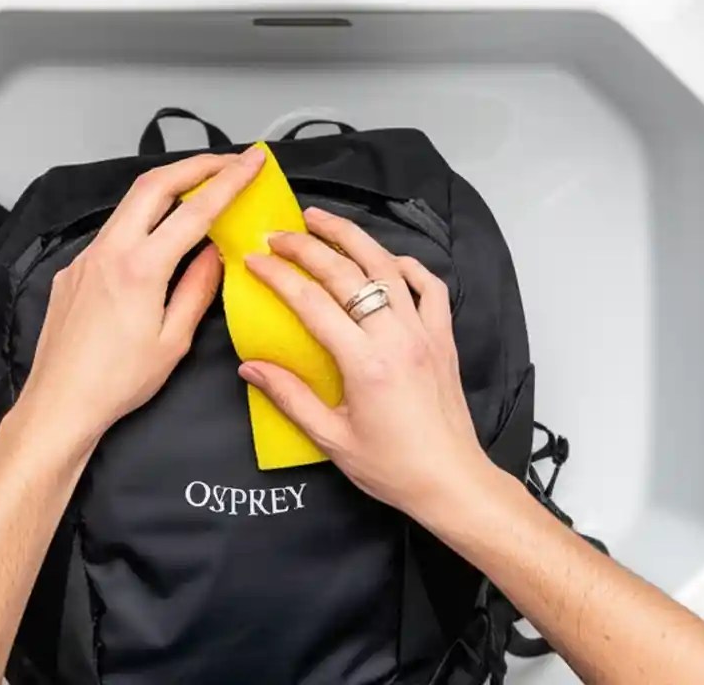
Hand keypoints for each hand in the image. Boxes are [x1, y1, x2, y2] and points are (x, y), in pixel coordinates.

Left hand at [10, 147, 266, 454]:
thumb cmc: (114, 383)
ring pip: (130, 204)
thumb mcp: (174, 340)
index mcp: (140, 268)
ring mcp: (86, 258)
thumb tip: (216, 255)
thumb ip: (198, 289)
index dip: (229, 181)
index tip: (251, 162)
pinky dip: (142, 221)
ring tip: (198, 192)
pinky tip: (159, 237)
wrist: (60, 403)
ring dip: (167, 190)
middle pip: (155, 184)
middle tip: (227, 163)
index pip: (195, 210)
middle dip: (195, 166)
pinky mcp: (73, 270)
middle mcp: (108, 252)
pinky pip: (113, 233)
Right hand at [239, 208, 498, 518]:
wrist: (452, 481)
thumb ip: (290, 397)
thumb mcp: (332, 438)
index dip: (279, 276)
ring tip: (323, 221)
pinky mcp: (443, 338)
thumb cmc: (394, 467)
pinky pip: (429, 287)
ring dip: (353, 238)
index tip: (254, 260)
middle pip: (347, 272)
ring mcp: (425, 332)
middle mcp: (397, 337)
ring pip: (387, 266)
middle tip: (279, 233)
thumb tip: (252, 368)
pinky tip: (386, 259)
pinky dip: (406, 266)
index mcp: (366, 362)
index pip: (312, 302)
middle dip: (308, 246)